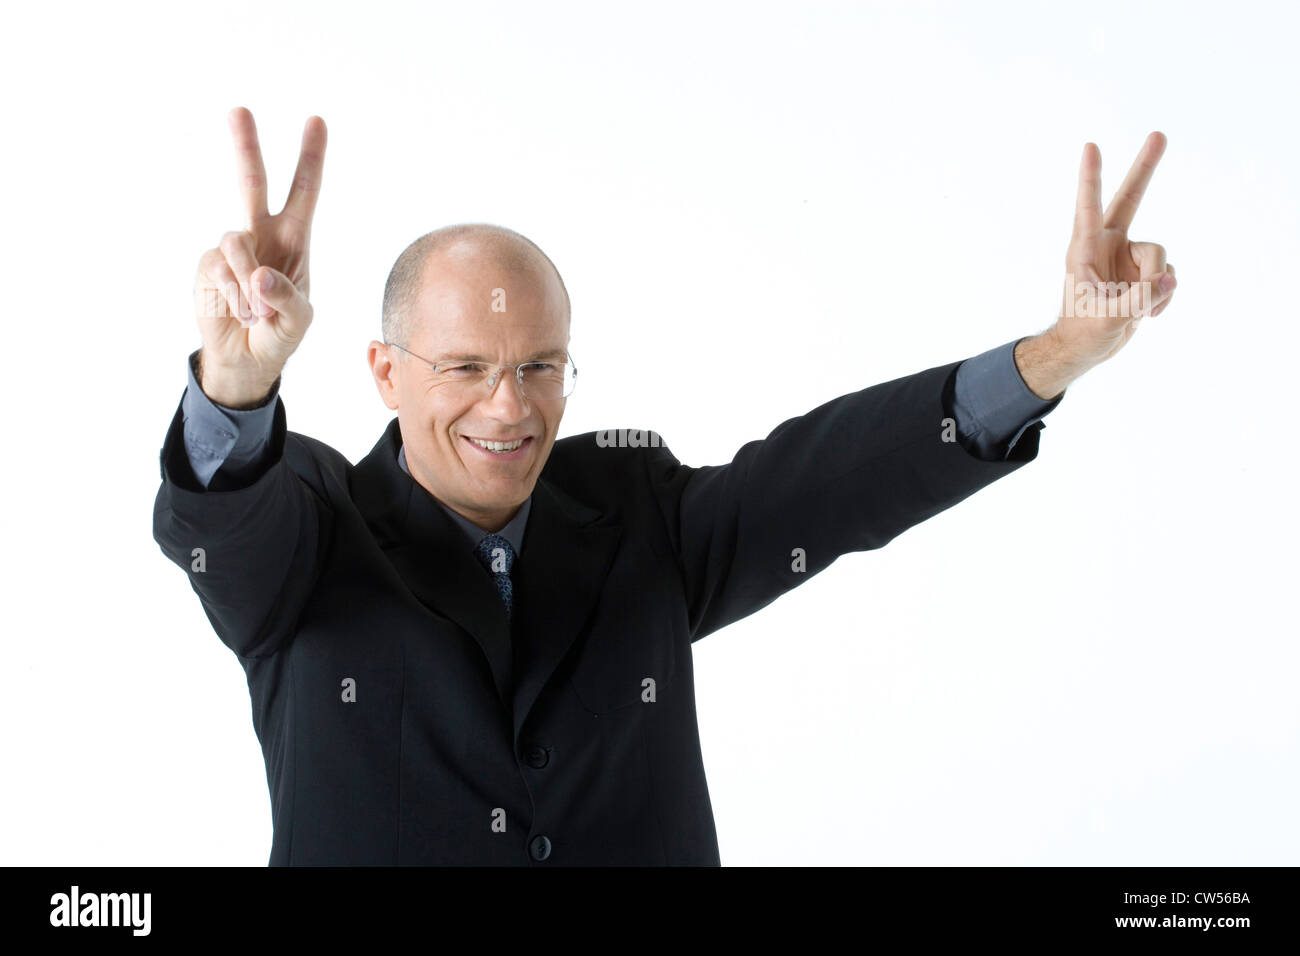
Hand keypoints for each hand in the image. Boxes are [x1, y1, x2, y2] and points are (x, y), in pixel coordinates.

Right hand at [192, 107, 326, 405]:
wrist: (246, 359)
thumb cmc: (280, 334)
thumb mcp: (298, 321)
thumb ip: (288, 300)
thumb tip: (259, 276)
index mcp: (294, 240)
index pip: (304, 193)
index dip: (310, 158)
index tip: (315, 120)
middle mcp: (262, 235)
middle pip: (253, 183)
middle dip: (246, 146)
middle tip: (238, 109)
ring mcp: (233, 249)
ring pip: (236, 242)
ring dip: (249, 280)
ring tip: (257, 311)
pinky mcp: (209, 264)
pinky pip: (219, 267)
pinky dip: (233, 293)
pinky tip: (239, 311)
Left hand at [1049, 131, 1176, 370]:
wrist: (1086, 349)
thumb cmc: (1082, 332)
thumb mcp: (1106, 319)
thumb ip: (1137, 299)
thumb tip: (1168, 280)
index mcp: (1085, 250)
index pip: (1088, 207)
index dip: (1090, 178)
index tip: (1091, 146)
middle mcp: (1107, 245)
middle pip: (1130, 199)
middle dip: (1145, 168)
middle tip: (1159, 134)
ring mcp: (1126, 257)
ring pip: (1159, 255)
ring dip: (1157, 284)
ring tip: (1141, 309)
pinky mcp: (1142, 272)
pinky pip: (1167, 275)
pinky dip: (1163, 296)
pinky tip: (1149, 313)